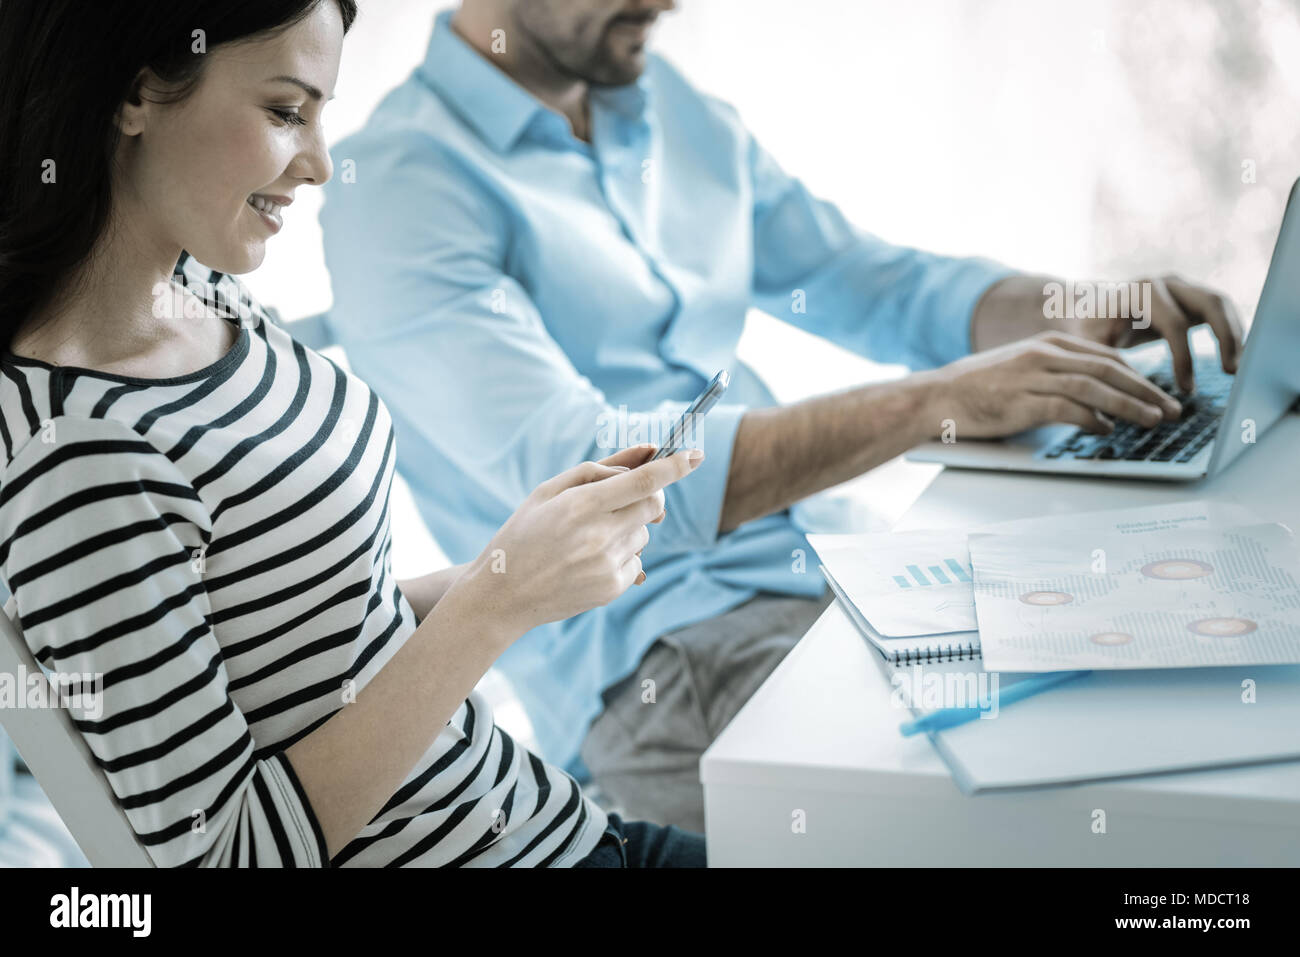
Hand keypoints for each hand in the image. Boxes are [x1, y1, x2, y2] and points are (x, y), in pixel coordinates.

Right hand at [459, 447, 703, 637]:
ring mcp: (607, 565)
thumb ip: (601, 468)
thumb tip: (647, 450)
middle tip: (627, 497)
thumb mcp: (551, 491)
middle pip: (653, 505)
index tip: (695, 455)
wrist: (502, 595)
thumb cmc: (525, 533)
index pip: (643, 481)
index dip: (674, 467)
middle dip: (649, 495)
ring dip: (629, 527)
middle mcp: (598, 535)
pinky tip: (590, 560)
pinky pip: (638, 561)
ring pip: (645, 533)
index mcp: (580, 505)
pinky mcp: (613, 588)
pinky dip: (623, 554)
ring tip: (589, 538)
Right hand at [922, 330, 1182, 438]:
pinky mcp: (1024, 401)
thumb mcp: (1021, 372)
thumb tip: (1094, 408)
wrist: (935, 397)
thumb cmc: (975, 389)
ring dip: (1131, 405)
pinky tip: (1107, 431)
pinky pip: (1070, 409)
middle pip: (1111, 369)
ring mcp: (1035, 377)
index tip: (1158, 394)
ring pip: (1097, 387)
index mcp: (1048, 344)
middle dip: (1147, 390)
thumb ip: (1056, 380)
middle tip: (1172, 409)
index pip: (1107, 356)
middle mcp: (1045, 355)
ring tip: (1155, 420)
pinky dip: (1093, 420)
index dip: (1139, 376)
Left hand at [1075, 275, 1242, 391]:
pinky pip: (1219, 311)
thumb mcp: (1087, 345)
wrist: (1085, 307)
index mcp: (1139, 293)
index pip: (1175, 323)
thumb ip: (1104, 363)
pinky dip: (1230, 331)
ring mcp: (1180, 286)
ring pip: (1220, 304)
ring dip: (1235, 334)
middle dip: (1225, 338)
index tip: (1186, 390)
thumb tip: (1125, 397)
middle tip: (1231, 373)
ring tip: (1237, 369)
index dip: (1184, 358)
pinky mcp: (1189, 297)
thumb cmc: (1085, 329)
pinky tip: (1233, 358)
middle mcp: (1164, 283)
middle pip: (1210, 302)